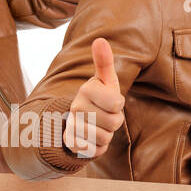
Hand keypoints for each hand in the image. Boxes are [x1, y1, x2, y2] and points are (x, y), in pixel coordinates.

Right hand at [64, 38, 124, 158]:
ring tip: (98, 126)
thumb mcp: (105, 80)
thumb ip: (104, 62)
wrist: (78, 120)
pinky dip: (98, 147)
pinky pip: (96, 150)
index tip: (110, 101)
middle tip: (104, 114)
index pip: (117, 103)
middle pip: (114, 123)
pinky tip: (92, 138)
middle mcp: (76, 107)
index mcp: (86, 89)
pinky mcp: (72, 143)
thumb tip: (99, 40)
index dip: (118, 105)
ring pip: (105, 138)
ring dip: (106, 134)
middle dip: (113, 121)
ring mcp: (72, 125)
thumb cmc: (99, 97)